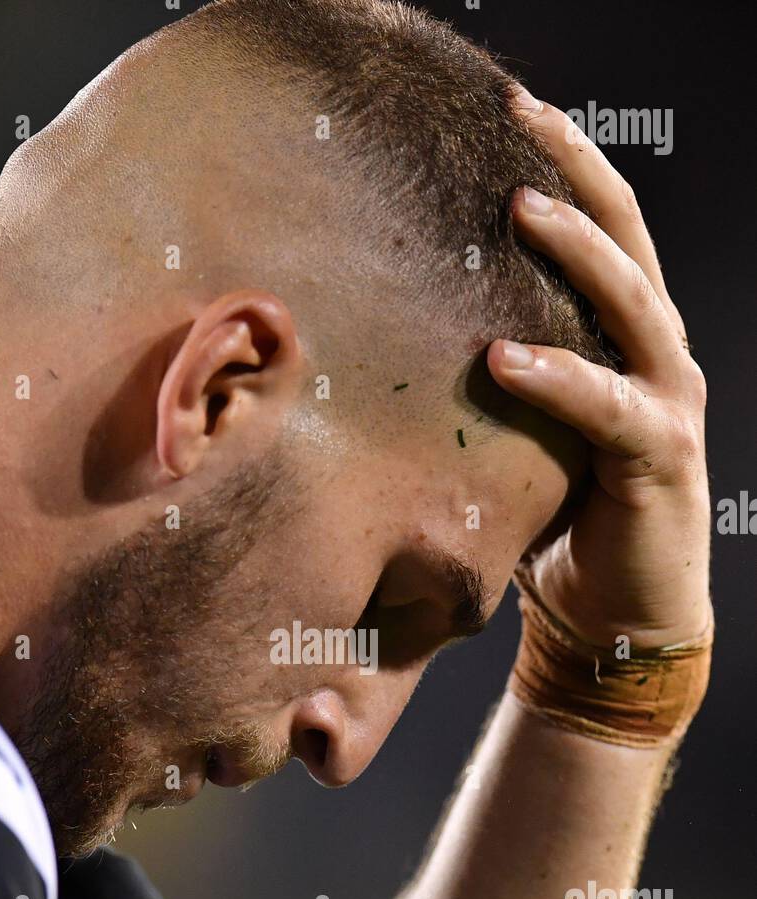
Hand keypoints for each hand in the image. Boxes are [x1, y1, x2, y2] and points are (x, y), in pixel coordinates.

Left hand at [487, 93, 710, 651]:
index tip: (513, 108)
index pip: (606, 235)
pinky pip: (608, 407)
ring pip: (632, 306)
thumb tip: (399, 345)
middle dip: (579, 171)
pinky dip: (558, 379)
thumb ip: (493, 386)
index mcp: (624, 344)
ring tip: (521, 207)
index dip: (569, 166)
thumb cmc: (560, 527)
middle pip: (629, 241)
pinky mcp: (660, 458)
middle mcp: (656, 359)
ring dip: (579, 251)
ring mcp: (667, 403)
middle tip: (524, 113)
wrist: (616, 621)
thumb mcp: (521, 437)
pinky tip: (502, 359)